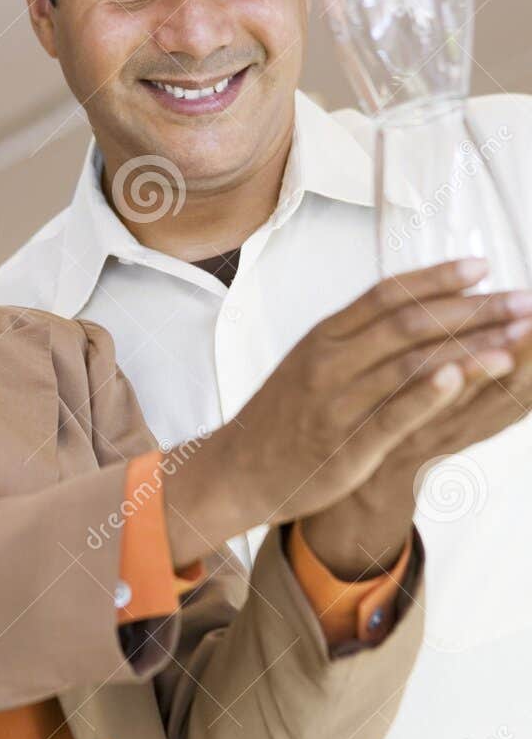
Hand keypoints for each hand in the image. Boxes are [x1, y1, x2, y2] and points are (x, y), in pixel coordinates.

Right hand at [163, 259, 531, 565]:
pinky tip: (463, 375)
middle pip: (409, 324)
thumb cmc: (281, 418)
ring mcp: (337, 402)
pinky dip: (428, 392)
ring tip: (518, 337)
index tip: (483, 266)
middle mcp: (330, 362)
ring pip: (409, 365)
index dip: (438, 278)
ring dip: (469, 347)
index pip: (387, 295)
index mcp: (324, 337)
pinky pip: (392, 413)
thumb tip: (408, 308)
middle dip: (474, 309)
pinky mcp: (346, 444)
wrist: (236, 472)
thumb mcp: (310, 363)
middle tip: (525, 300)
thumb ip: (355, 337)